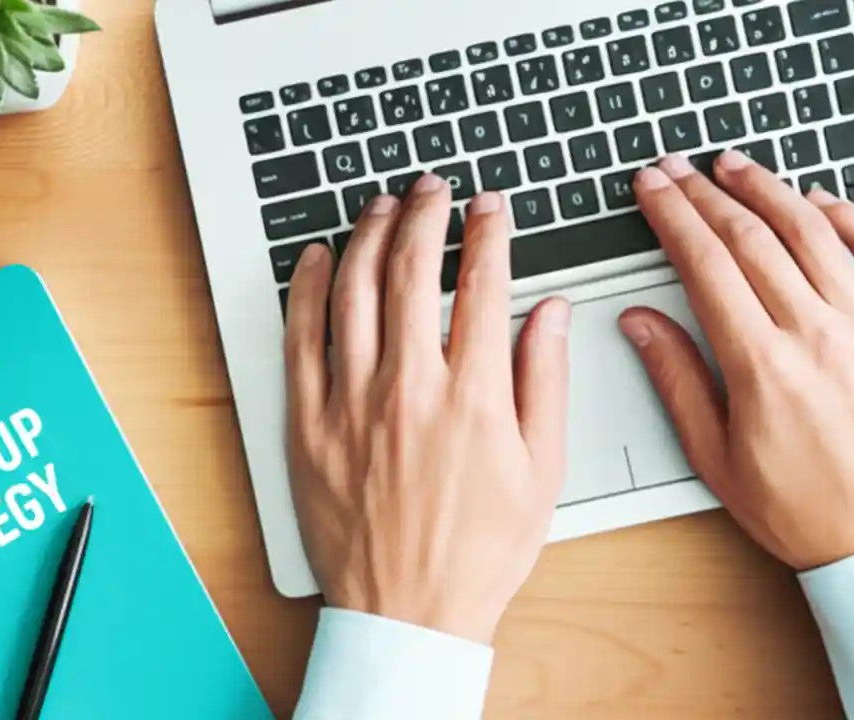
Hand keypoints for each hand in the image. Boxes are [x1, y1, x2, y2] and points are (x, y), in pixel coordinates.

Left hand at [284, 175, 571, 643]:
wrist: (409, 613)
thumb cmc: (480, 552)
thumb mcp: (543, 471)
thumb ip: (547, 382)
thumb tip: (553, 312)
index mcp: (474, 398)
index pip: (484, 285)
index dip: (489, 232)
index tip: (491, 207)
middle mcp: (410, 388)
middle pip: (414, 271)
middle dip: (426, 214)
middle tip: (433, 189)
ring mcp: (353, 403)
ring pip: (356, 291)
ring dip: (370, 235)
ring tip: (382, 206)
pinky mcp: (310, 424)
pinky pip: (300, 338)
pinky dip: (308, 289)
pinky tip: (319, 259)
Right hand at [621, 152, 853, 570]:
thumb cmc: (801, 508)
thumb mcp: (715, 455)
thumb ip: (676, 378)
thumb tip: (640, 321)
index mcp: (762, 365)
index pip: (706, 263)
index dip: (672, 215)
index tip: (652, 187)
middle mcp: (817, 335)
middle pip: (752, 237)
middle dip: (705, 193)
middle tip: (678, 167)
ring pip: (813, 231)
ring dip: (768, 189)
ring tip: (735, 165)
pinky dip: (851, 217)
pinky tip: (820, 200)